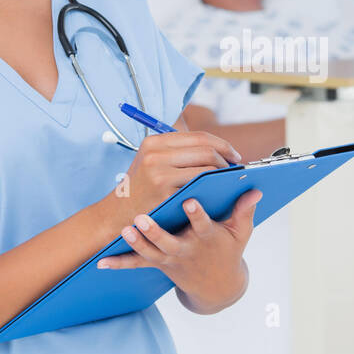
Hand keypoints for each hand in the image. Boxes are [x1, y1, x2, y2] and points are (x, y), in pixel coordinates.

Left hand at [97, 189, 261, 313]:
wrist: (216, 286)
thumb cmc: (228, 249)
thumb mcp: (240, 233)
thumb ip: (244, 211)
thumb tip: (255, 190)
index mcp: (207, 237)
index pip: (202, 224)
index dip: (196, 214)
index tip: (189, 200)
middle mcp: (187, 249)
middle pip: (169, 241)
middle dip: (156, 232)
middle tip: (141, 219)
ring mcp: (170, 258)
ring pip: (151, 252)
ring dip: (137, 244)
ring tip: (124, 231)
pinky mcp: (158, 264)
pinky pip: (137, 265)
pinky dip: (119, 264)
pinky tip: (101, 263)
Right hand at [118, 131, 241, 219]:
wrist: (116, 217)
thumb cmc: (140, 191)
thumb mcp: (150, 163)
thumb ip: (176, 152)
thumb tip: (213, 146)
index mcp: (154, 142)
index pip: (198, 136)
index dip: (222, 144)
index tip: (234, 155)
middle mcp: (156, 152)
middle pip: (206, 148)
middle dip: (226, 157)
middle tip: (237, 168)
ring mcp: (159, 170)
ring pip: (206, 164)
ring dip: (223, 172)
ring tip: (230, 179)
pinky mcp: (164, 188)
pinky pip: (200, 182)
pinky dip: (214, 185)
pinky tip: (219, 191)